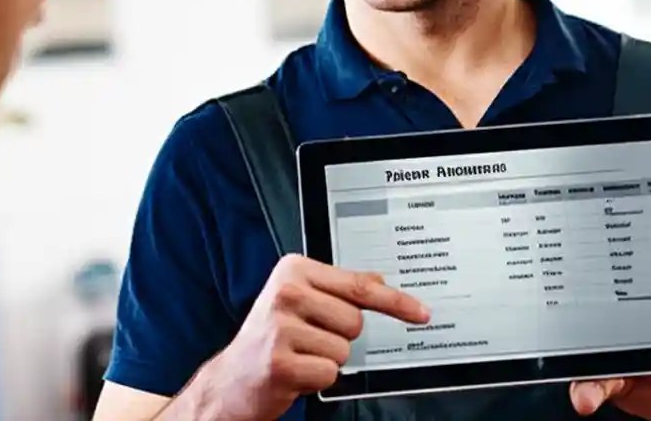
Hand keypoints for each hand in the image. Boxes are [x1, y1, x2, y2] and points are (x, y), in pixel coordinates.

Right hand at [193, 254, 429, 420]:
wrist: (230, 380)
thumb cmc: (268, 339)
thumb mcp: (300, 303)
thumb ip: (339, 290)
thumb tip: (380, 281)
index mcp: (293, 270)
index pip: (359, 286)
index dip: (396, 302)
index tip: (420, 312)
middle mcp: (285, 293)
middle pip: (355, 321)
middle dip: (340, 337)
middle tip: (310, 339)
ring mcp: (280, 327)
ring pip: (344, 349)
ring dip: (326, 359)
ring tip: (299, 355)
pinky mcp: (279, 362)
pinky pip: (329, 372)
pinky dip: (317, 379)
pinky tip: (294, 372)